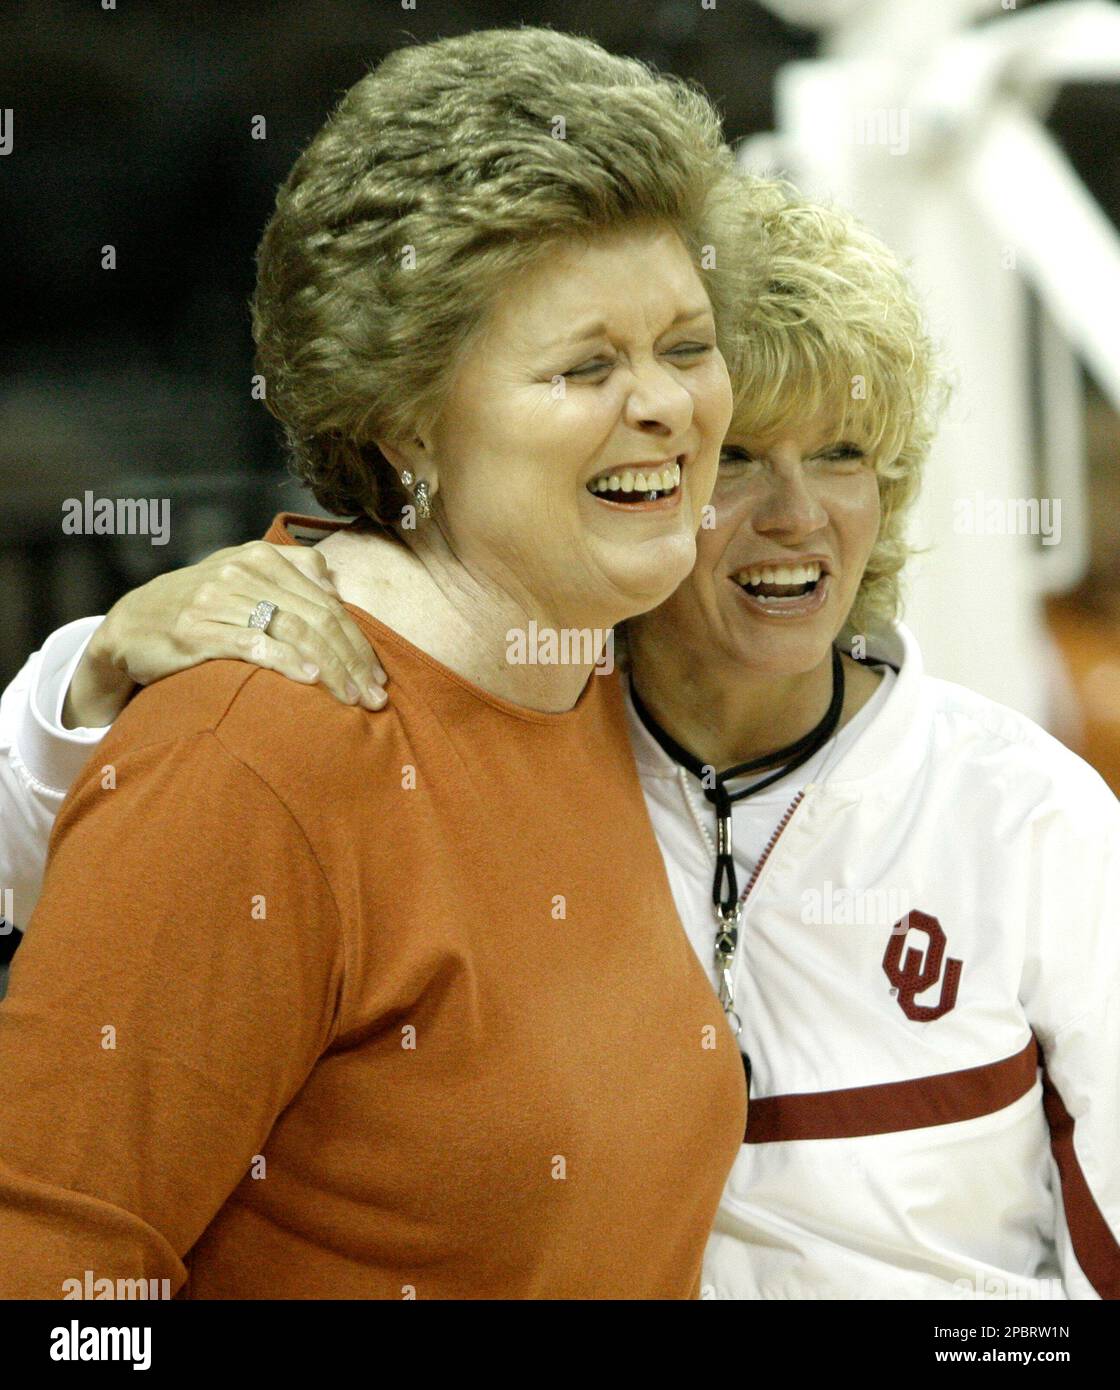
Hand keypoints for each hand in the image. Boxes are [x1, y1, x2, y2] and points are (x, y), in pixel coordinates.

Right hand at [62, 541, 388, 727]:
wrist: (130, 625)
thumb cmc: (198, 607)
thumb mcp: (242, 578)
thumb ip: (290, 574)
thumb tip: (335, 586)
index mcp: (262, 557)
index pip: (328, 604)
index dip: (360, 642)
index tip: (379, 677)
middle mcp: (244, 572)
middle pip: (318, 619)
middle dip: (353, 661)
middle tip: (376, 698)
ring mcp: (219, 599)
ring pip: (294, 632)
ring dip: (332, 669)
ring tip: (354, 699)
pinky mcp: (197, 629)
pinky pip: (254, 645)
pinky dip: (287, 662)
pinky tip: (311, 679)